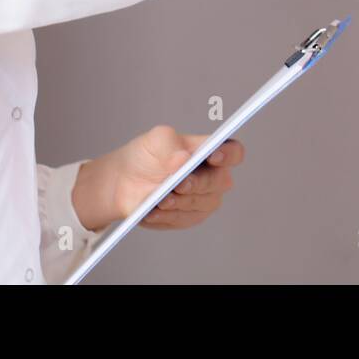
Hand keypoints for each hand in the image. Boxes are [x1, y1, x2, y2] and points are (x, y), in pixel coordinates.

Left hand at [71, 125, 244, 231]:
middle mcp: (214, 177)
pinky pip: (183, 219)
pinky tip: (152, 211)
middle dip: (198, 183)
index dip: (228, 154)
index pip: (233, 152)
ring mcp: (204, 200)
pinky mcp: (190, 218)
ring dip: (179, 201)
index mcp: (211, 151)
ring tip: (159, 200)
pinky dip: (166, 215)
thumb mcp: (156, 139)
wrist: (125, 180)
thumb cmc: (146, 155)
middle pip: (219, 181)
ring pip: (200, 203)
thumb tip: (183, 160)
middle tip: (178, 183)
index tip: (212, 155)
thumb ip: (170, 144)